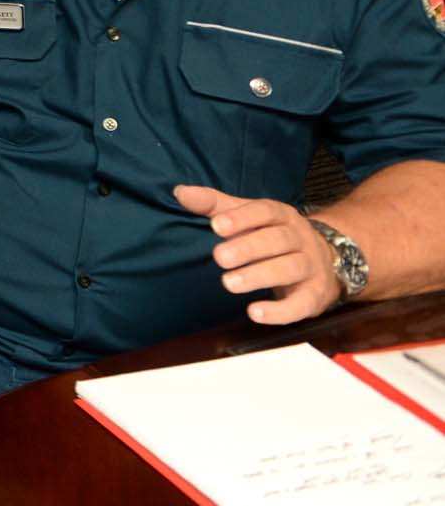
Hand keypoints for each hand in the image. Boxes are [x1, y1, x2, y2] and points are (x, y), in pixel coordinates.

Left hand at [174, 184, 342, 324]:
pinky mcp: (315, 294)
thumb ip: (214, 205)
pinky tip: (255, 312)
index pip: (265, 211)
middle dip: (248, 248)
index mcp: (282, 215)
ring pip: (291, 268)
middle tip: (219, 257)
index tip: (216, 226)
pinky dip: (281, 311)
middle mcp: (300, 238)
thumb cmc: (271, 234)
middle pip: (278, 240)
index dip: (242, 218)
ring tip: (229, 283)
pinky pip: (302, 303)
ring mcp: (311, 266)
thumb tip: (180, 192)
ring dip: (260, 276)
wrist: (325, 260)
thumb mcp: (246, 215)